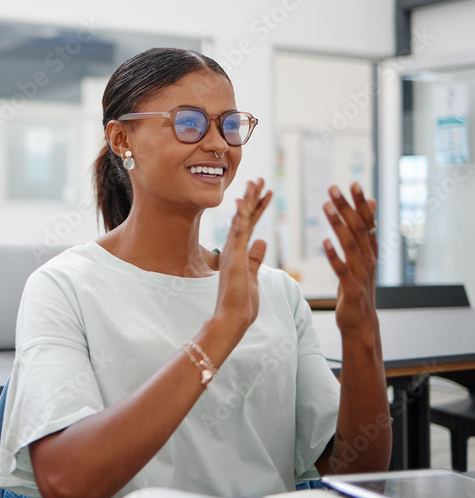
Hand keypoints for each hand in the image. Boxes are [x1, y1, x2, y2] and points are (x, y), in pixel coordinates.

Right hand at [212, 179, 271, 334]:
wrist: (231, 317)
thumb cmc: (241, 301)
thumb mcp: (253, 274)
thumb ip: (256, 257)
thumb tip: (262, 241)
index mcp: (238, 252)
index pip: (250, 224)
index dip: (257, 208)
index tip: (265, 193)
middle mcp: (233, 248)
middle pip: (245, 218)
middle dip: (253, 198)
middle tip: (260, 179)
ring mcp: (233, 252)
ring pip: (241, 221)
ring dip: (248, 201)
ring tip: (255, 183)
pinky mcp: (234, 259)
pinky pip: (237, 234)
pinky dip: (240, 218)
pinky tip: (242, 203)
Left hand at [323, 183, 378, 337]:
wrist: (361, 322)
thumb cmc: (358, 288)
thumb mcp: (363, 259)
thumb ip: (365, 232)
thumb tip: (372, 204)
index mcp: (370, 251)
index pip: (367, 222)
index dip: (361, 203)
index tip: (352, 183)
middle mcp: (369, 260)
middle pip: (358, 229)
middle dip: (346, 207)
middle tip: (333, 187)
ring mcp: (362, 274)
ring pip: (351, 245)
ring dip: (338, 224)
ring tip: (326, 206)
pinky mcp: (352, 289)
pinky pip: (342, 270)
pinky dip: (335, 256)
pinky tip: (324, 242)